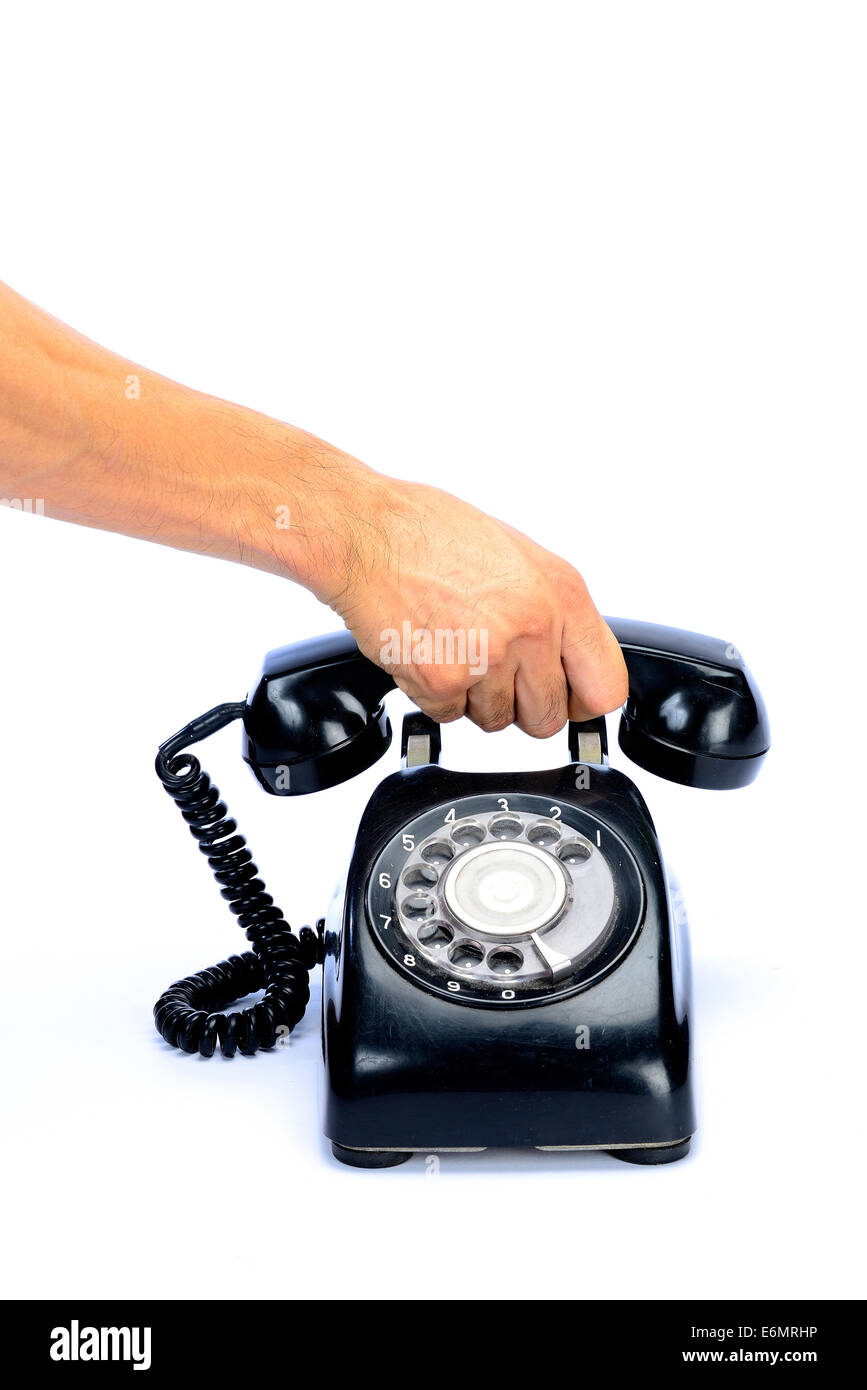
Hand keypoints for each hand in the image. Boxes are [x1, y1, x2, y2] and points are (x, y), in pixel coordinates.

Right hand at [317, 472, 628, 736]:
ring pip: (495, 721)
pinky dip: (435, 695)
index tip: (568, 701)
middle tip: (495, 674)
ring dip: (474, 698)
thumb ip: (553, 611)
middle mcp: (532, 629)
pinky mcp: (443, 681)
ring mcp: (488, 659)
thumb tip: (569, 659)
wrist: (365, 533)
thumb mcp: (518, 557)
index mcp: (561, 595)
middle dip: (520, 705)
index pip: (605, 686)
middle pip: (547, 717)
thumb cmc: (431, 534)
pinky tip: (427, 651)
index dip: (582, 702)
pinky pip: (450, 717)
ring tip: (453, 647)